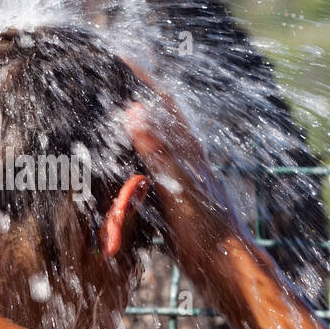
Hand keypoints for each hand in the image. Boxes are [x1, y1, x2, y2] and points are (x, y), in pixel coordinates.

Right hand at [120, 74, 245, 287]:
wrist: (229, 271)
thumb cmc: (209, 232)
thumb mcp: (179, 189)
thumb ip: (159, 151)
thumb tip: (134, 109)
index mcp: (187, 150)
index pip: (163, 101)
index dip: (142, 77)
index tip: (117, 57)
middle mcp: (185, 160)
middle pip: (156, 119)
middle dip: (132, 99)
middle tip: (103, 85)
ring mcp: (180, 181)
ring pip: (150, 147)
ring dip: (128, 133)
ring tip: (100, 123)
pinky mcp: (174, 203)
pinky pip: (145, 174)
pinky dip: (128, 166)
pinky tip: (114, 173)